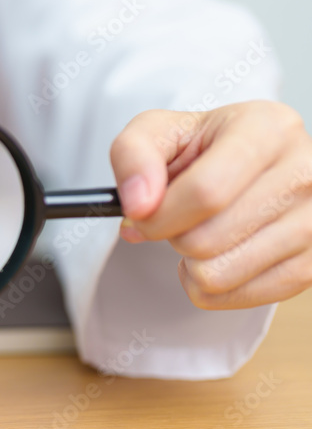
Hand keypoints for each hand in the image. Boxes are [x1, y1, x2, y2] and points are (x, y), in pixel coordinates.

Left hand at [110, 100, 311, 309]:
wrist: (246, 164)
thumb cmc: (203, 149)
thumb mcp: (157, 132)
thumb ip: (133, 155)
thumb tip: (138, 204)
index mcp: (266, 130)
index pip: (206, 192)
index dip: (160, 216)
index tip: (142, 216)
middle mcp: (302, 172)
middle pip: (206, 240)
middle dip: (172, 237)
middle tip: (178, 219)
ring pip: (220, 275)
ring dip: (190, 264)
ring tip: (198, 234)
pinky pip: (240, 297)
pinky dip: (211, 287)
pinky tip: (216, 256)